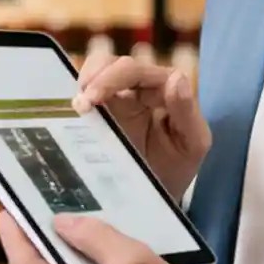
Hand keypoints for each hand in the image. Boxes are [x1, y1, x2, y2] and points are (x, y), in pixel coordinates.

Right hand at [72, 53, 209, 200]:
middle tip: (81, 103)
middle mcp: (142, 89)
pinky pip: (88, 94)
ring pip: (99, 71)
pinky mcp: (102, 113)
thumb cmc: (177, 168)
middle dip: (97, 78)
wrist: (157, 197)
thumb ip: (187, 112)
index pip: (140, 70)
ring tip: (76, 105)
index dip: (115, 76)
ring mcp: (119, 99)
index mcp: (166, 90)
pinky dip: (78, 96)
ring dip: (86, 82)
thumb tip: (176, 79)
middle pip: (116, 65)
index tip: (94, 95)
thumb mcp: (192, 145)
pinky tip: (71, 112)